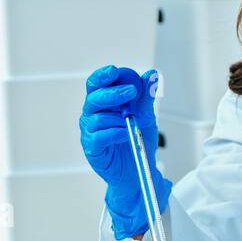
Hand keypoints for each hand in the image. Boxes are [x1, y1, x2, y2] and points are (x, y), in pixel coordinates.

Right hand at [79, 65, 171, 239]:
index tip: (114, 71)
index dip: (103, 76)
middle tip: (131, 92)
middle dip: (113, 93)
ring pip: (97, 118)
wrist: (139, 170)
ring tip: (131, 124)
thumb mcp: (147, 116)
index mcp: (103, 103)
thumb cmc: (137, 141)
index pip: (97, 84)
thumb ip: (147, 97)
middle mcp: (93, 115)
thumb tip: (152, 75)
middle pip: (94, 97)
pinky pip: (98, 137)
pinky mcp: (91, 148)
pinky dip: (114, 134)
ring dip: (118, 119)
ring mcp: (90, 132)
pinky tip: (125, 135)